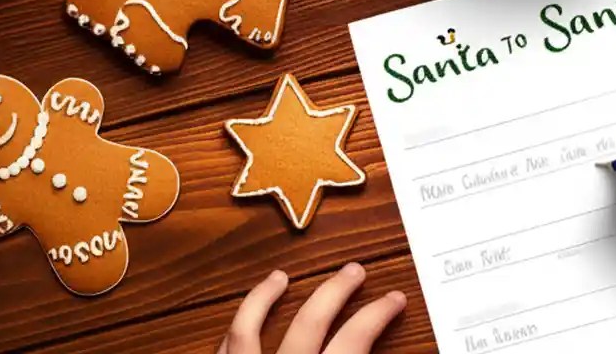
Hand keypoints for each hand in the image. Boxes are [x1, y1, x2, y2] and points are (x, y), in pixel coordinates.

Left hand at [219, 264, 406, 353]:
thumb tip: (374, 347)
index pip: (354, 339)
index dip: (377, 314)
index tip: (394, 298)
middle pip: (309, 322)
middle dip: (334, 291)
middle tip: (354, 270)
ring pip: (246, 330)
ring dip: (263, 299)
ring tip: (279, 276)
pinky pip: (221, 351)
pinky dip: (232, 331)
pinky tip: (239, 323)